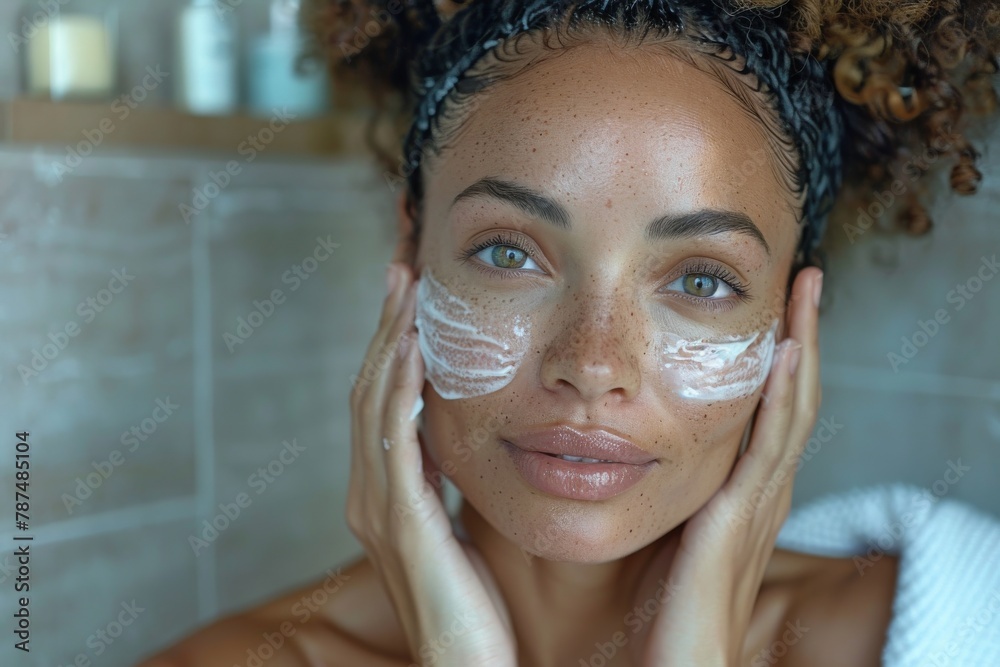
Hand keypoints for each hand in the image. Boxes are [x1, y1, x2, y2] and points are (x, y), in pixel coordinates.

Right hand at [346, 263, 517, 666]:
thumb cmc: (472, 606)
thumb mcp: (459, 527)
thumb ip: (449, 482)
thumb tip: (463, 438)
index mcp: (386, 491)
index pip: (382, 399)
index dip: (392, 342)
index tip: (410, 293)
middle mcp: (369, 493)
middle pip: (370, 388)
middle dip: (385, 325)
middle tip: (402, 267)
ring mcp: (379, 508)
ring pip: (374, 405)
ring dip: (389, 342)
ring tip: (406, 289)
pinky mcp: (400, 526)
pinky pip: (394, 445)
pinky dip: (399, 392)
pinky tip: (413, 352)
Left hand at [638, 267, 822, 666]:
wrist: (683, 664)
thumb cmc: (667, 608)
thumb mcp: (669, 531)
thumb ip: (663, 490)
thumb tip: (621, 447)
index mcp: (742, 491)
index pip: (768, 408)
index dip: (777, 356)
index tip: (774, 306)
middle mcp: (761, 489)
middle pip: (792, 398)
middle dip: (800, 337)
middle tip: (803, 282)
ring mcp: (759, 501)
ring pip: (791, 409)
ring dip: (801, 348)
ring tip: (805, 294)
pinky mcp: (744, 516)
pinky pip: (771, 445)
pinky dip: (783, 398)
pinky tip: (786, 353)